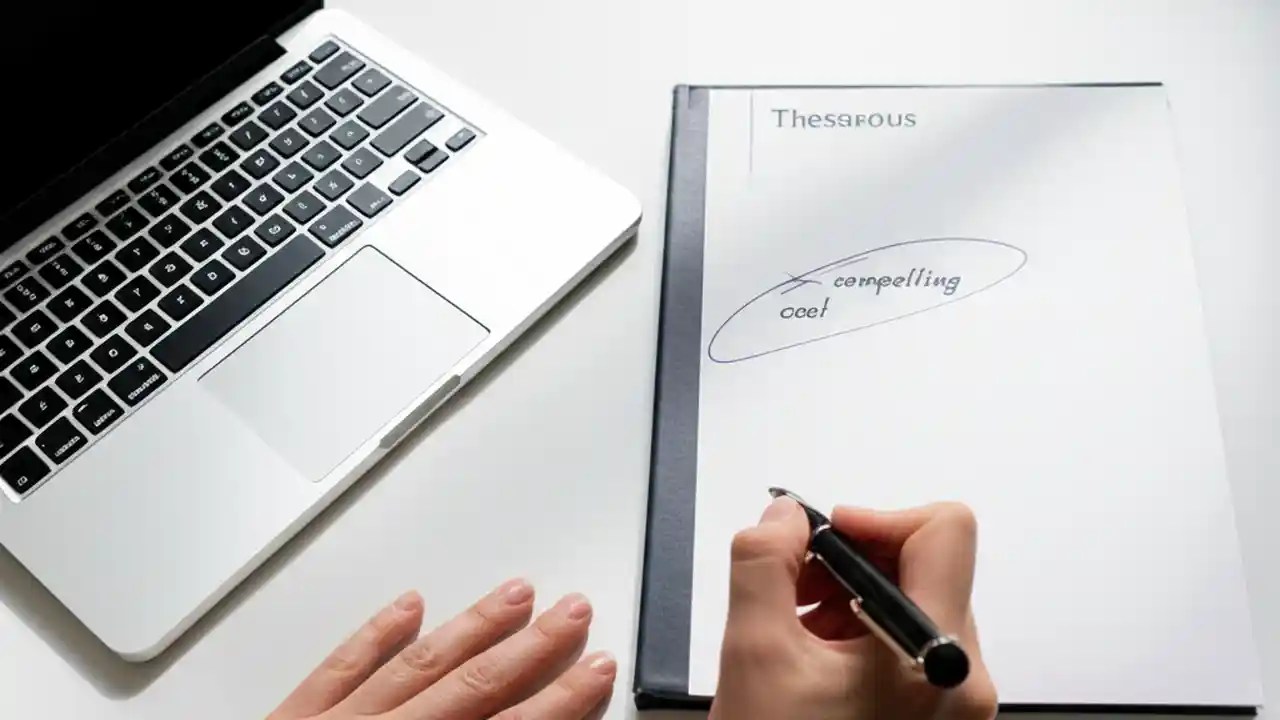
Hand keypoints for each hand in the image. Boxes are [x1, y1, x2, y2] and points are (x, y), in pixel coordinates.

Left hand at [268, 580, 614, 719]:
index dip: (558, 700)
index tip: (596, 669)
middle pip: (471, 686)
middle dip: (530, 647)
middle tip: (573, 611)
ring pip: (415, 665)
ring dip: (471, 627)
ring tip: (514, 593)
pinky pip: (337, 669)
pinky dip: (376, 635)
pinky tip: (408, 606)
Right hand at [709, 499, 997, 719]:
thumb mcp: (754, 655)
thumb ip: (763, 564)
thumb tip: (783, 517)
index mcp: (934, 655)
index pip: (944, 531)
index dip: (876, 518)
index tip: (825, 536)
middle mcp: (961, 676)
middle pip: (927, 564)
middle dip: (850, 561)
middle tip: (793, 580)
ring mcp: (953, 699)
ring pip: (913, 599)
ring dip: (848, 593)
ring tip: (795, 624)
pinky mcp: (937, 712)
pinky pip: (907, 637)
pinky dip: (857, 627)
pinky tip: (812, 652)